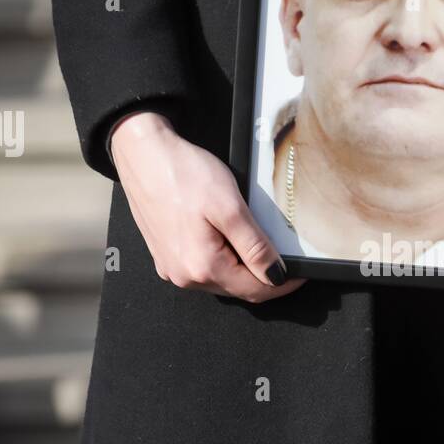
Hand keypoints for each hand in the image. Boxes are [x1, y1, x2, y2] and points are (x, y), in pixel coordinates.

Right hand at [110, 111, 305, 302]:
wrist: (142, 153)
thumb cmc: (182, 174)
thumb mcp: (230, 208)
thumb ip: (255, 247)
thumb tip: (276, 276)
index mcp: (202, 268)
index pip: (255, 290)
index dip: (283, 284)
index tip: (302, 274)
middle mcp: (184, 276)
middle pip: (237, 288)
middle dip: (263, 276)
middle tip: (284, 256)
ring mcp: (171, 268)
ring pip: (220, 280)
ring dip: (242, 267)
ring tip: (254, 240)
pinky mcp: (165, 255)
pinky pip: (202, 267)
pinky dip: (222, 259)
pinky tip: (227, 237)